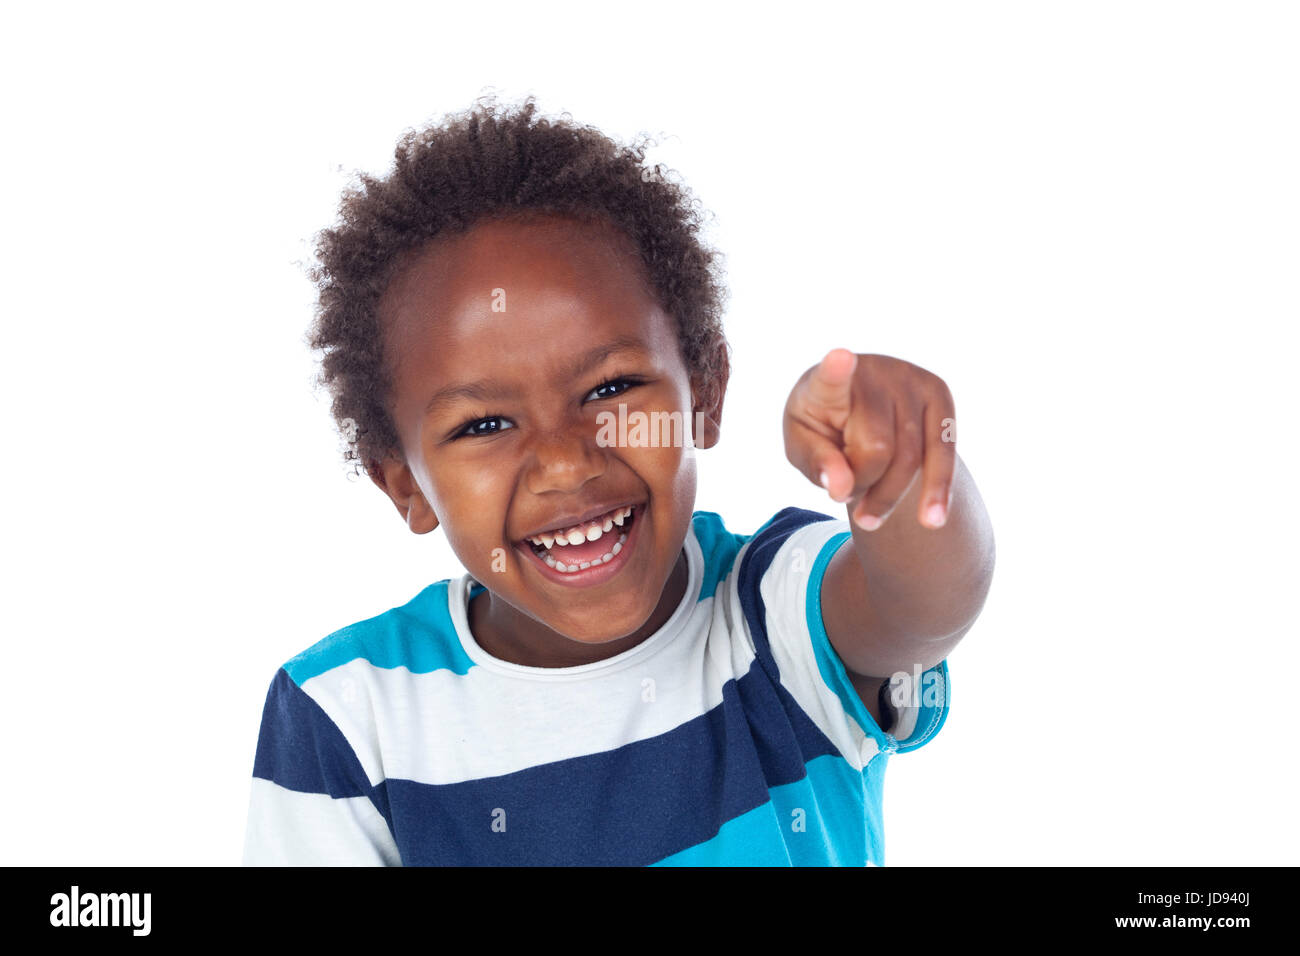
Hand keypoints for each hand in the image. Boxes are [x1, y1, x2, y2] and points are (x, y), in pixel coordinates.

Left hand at [783, 349, 956, 529]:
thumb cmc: (823, 430)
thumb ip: (818, 466)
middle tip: (848, 494)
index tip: (841, 358)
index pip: (831, 379)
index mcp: (824, 384)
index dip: (837, 371)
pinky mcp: (938, 393)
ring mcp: (909, 379)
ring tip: (869, 516)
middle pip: (877, 449)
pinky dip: (937, 490)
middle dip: (864, 484)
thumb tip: (842, 489)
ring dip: (889, 496)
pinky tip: (932, 519)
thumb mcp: (804, 449)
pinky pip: (943, 451)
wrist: (859, 410)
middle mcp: (872, 373)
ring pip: (910, 458)